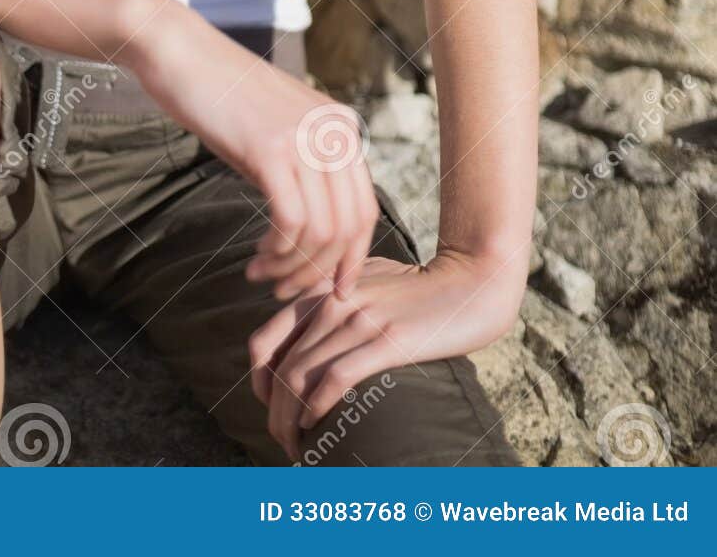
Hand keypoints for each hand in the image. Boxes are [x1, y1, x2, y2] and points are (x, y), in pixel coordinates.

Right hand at [123, 0, 379, 298]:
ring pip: (322, 230)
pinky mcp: (272, 147)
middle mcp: (333, 130)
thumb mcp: (276, 133)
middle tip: (283, 290)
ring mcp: (305, 136)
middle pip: (349, 226)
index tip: (330, 290)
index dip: (352, 258)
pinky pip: (292, 220)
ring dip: (292, 268)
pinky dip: (278, 252)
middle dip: (319, 272)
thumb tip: (317, 234)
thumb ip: (303, 170)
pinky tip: (257, 258)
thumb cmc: (220, 98)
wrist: (180, 53)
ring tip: (261, 275)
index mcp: (341, 126)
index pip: (365, 209)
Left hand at [248, 248, 522, 461]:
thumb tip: (308, 333)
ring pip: (301, 376)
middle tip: (283, 442)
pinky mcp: (386, 340)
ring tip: (298, 448)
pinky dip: (317, 407)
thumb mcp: (366, 280)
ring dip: (291, 421)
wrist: (470, 281)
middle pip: (279, 368)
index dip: (258, 383)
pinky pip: (334, 377)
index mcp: (321, 291)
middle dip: (274, 414)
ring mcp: (357, 320)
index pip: (263, 342)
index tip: (270, 410)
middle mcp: (331, 303)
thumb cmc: (421, 287)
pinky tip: (317, 426)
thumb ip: (334, 297)